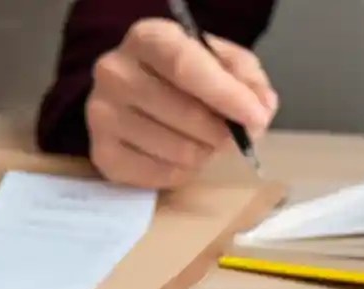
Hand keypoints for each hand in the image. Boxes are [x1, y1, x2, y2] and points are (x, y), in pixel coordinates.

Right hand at [86, 18, 278, 188]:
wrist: (142, 93)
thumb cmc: (189, 76)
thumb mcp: (225, 63)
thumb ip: (248, 80)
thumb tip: (261, 108)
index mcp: (147, 38)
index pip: (185, 66)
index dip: (226, 95)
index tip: (256, 117)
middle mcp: (115, 72)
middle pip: (184, 113)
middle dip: (223, 132)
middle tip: (233, 135)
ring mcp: (102, 114)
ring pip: (177, 150)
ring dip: (205, 153)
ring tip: (204, 142)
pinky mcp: (102, 153)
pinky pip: (161, 175)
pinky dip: (184, 172)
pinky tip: (181, 156)